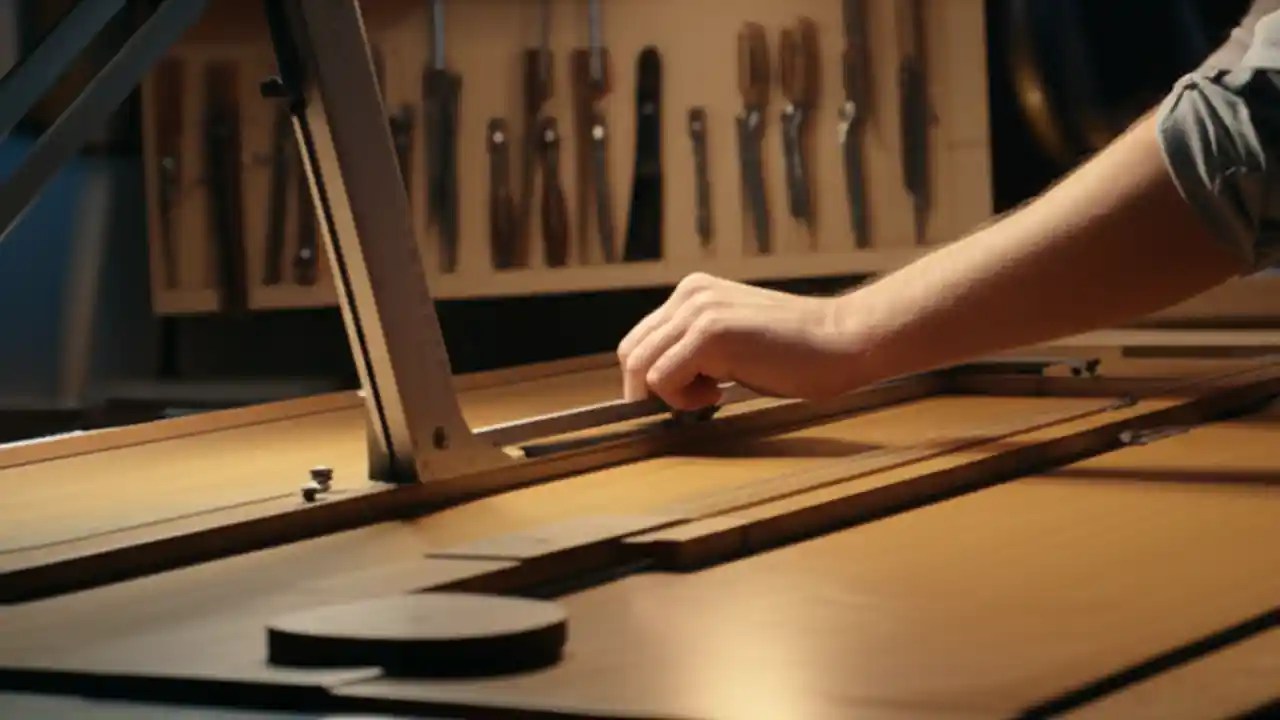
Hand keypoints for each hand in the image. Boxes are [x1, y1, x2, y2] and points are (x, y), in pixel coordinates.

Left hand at [616, 273, 856, 409]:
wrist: (842, 341)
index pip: (641, 341)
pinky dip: (683, 400)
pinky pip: (662, 380)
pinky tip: (721, 394)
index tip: (685, 396)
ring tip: (713, 395)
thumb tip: (654, 385)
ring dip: (670, 395)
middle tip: (695, 401)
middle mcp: (689, 295)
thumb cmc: (795, 351)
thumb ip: (695, 350)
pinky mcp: (709, 334)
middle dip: (651, 391)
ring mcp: (697, 312)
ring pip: (641, 367)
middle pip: (632, 353)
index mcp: (692, 292)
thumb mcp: (732, 341)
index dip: (650, 379)